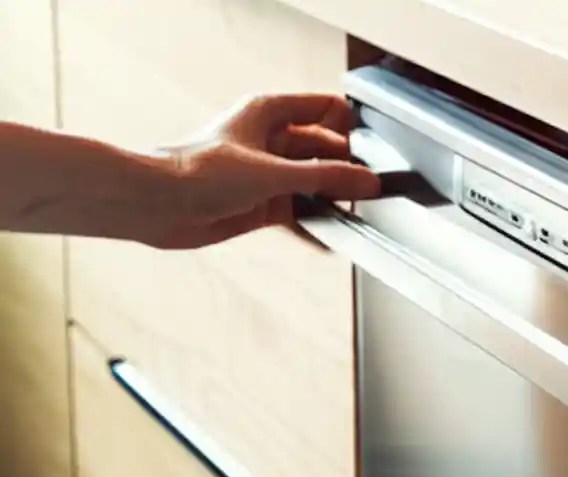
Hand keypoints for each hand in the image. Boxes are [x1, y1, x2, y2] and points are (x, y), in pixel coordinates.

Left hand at [146, 93, 379, 248]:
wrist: (157, 206)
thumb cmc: (197, 172)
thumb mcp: (274, 173)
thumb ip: (325, 177)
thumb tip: (366, 182)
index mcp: (269, 112)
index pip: (325, 109)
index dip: (349, 127)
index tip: (370, 152)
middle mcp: (269, 140)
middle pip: (324, 149)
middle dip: (344, 169)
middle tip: (364, 191)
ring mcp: (266, 172)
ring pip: (313, 181)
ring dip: (330, 198)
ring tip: (351, 214)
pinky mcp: (261, 203)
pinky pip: (300, 211)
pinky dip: (315, 222)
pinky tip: (331, 236)